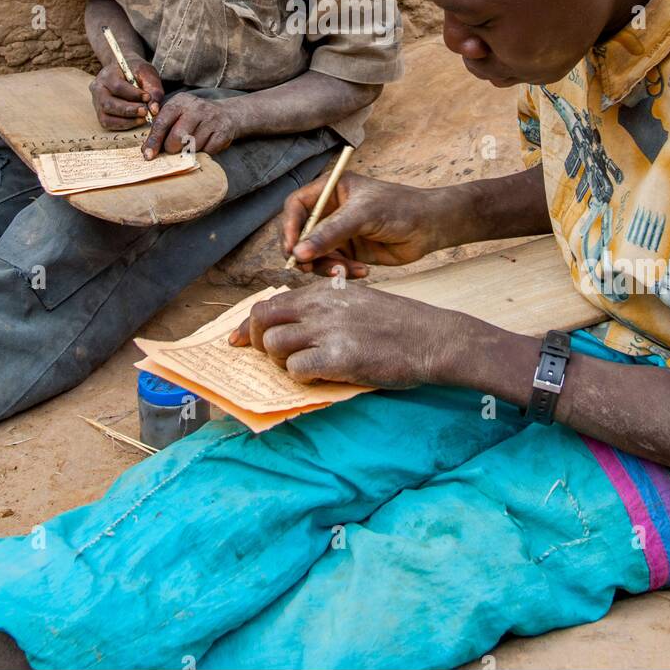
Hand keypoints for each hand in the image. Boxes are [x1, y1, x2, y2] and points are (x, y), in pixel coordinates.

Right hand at [90, 57, 163, 130]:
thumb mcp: (147, 73)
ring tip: (143, 119)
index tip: (148, 97)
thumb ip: (153, 89)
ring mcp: (96, 102)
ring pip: (106, 117)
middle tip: (146, 112)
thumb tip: (154, 110)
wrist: (124, 70)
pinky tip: (136, 121)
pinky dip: (123, 125)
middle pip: (109, 104)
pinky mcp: (100, 113)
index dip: (133, 94)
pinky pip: (108, 123)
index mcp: (107, 74)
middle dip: (129, 110)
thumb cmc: (136, 71)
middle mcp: (97, 89)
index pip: (117, 87)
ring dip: (127, 121)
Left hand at [142, 92, 240, 157]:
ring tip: (193, 143)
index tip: (148, 155)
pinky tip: (206, 143)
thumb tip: (147, 151)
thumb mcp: (177, 114)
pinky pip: (208, 151)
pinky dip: (205, 152)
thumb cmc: (194, 117)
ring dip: (190, 150)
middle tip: (174, 148)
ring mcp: (212, 119)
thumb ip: (161, 127)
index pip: (162, 122)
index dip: (154, 141)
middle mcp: (196, 108)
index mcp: (180, 102)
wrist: (227, 114)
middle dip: (172, 148)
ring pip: (193, 146)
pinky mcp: (223, 132)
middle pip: (177, 137)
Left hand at [229, 281, 455, 387]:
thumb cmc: (398, 324)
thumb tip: (289, 328)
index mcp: (324, 290)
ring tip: (307, 367)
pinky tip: (322, 376)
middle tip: (272, 359)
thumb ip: (324, 309)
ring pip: (274, 347)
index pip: (268, 303)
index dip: (247, 326)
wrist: (433, 338)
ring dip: (283, 363)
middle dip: (257, 343)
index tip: (236, 341)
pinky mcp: (338, 357)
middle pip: (261, 321)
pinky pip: (296, 370)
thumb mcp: (357, 301)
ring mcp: (328, 330)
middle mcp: (321, 305)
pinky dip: (302, 378)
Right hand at [282, 172, 448, 276]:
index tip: (291, 249)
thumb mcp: (362, 216)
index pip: (296, 206)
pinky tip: (362, 271)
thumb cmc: (399, 208)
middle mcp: (330, 210)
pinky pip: (332, 266)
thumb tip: (298, 252)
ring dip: (326, 266)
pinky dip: (342, 272)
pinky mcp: (348, 252)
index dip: (288, 227)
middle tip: (309, 268)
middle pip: (299, 234)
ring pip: (314, 254)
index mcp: (329, 189)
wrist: (429, 227)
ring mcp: (338, 232)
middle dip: (305, 252)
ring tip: (345, 271)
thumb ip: (330, 234)